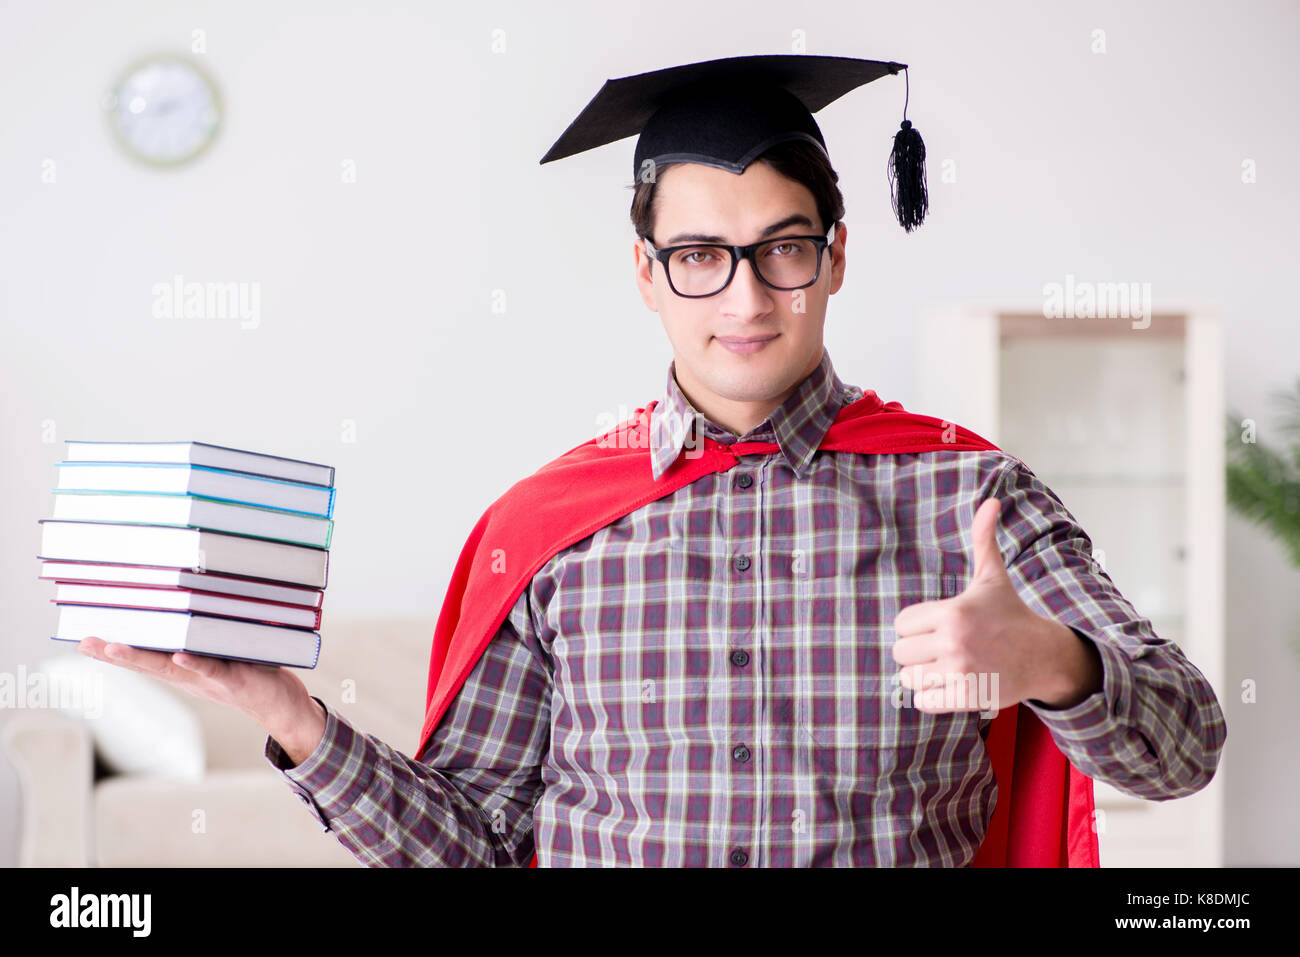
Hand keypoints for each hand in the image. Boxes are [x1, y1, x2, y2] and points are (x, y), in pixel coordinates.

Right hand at [76, 637, 325, 762]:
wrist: (281, 702)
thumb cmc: (249, 668)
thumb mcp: (221, 650)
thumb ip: (202, 632)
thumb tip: (188, 599)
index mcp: (183, 668)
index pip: (144, 656)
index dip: (114, 650)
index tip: (83, 639)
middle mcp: (189, 675)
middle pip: (146, 663)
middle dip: (114, 653)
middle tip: (86, 643)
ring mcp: (209, 678)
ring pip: (170, 667)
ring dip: (141, 658)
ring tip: (114, 648)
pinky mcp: (234, 679)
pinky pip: (212, 668)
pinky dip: (195, 662)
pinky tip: (178, 655)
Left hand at [891, 497, 1091, 713]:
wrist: (1044, 656)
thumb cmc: (1010, 615)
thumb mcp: (993, 577)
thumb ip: (983, 539)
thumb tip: (991, 501)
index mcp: (952, 612)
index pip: (901, 624)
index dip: (915, 626)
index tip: (937, 626)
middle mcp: (953, 642)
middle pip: (900, 653)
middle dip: (916, 652)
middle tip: (941, 648)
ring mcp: (959, 672)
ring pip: (908, 679)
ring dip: (923, 676)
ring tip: (948, 666)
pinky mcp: (965, 698)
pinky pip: (923, 702)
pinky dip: (932, 697)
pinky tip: (951, 685)